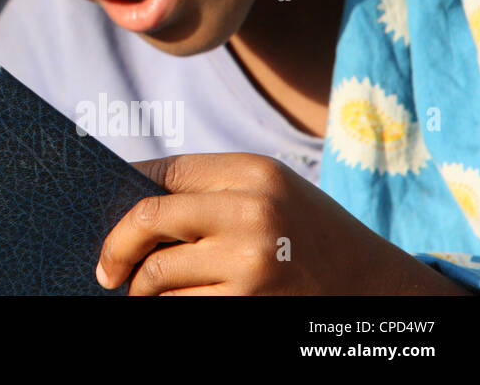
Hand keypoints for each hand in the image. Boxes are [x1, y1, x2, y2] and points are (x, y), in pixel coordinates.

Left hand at [95, 152, 471, 294]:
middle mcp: (250, 210)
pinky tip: (175, 304)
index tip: (103, 207)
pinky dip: (170, 307)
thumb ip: (212, 188)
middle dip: (115, 246)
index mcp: (251, 171)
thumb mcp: (271, 190)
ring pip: (159, 273)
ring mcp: (250, 260)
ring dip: (142, 288)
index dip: (124, 188)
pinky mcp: (249, 302)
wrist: (376, 288)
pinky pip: (182, 305)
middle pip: (148, 218)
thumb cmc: (310, 233)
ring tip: (142, 291)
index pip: (162, 172)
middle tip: (105, 268)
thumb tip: (130, 194)